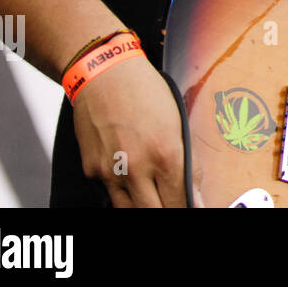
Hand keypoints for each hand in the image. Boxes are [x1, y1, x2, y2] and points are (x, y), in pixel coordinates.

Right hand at [72, 57, 201, 206]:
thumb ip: (187, 164)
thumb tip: (195, 197)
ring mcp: (111, 172)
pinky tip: (131, 181)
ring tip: (154, 198)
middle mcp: (137, 167)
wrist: (104, 74)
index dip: (187, 209)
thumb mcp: (178, 123)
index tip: (191, 208)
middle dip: (167, 210)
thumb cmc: (146, 92)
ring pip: (129, 211)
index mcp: (166, 154)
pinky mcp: (92, 171)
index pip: (180, 203)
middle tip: (173, 205)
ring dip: (143, 207)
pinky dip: (122, 193)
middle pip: (154, 212)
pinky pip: (110, 193)